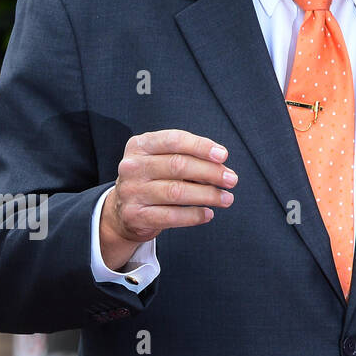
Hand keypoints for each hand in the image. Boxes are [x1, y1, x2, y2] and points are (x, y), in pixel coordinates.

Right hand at [99, 129, 237, 270]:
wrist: (123, 209)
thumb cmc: (154, 178)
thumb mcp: (164, 159)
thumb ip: (189, 157)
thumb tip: (221, 166)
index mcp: (141, 145)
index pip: (174, 140)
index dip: (201, 146)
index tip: (223, 155)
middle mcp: (132, 166)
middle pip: (178, 165)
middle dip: (210, 172)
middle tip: (231, 180)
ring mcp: (131, 191)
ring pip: (176, 191)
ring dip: (207, 195)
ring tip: (226, 198)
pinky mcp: (134, 215)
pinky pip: (170, 216)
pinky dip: (193, 215)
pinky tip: (208, 214)